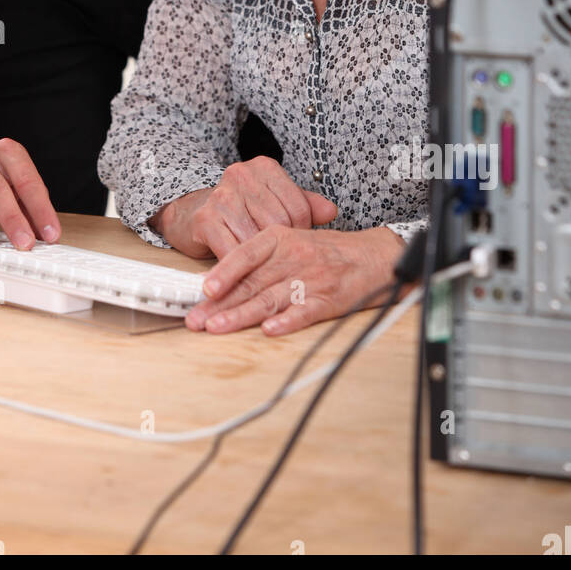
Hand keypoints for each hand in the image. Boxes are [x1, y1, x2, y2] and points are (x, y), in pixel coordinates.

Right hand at [151, 156, 337, 259]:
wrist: (189, 211)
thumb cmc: (238, 209)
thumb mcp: (272, 200)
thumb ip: (303, 204)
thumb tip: (331, 212)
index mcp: (264, 168)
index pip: (298, 206)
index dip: (301, 232)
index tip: (294, 246)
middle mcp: (242, 176)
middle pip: (279, 224)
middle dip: (282, 249)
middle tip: (281, 264)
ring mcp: (222, 197)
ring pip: (257, 240)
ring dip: (261, 262)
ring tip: (265, 273)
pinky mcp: (205, 220)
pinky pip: (233, 252)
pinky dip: (241, 269)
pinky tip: (244, 276)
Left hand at [185, 223, 404, 334]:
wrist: (374, 256)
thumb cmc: (326, 251)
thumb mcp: (290, 242)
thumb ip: (259, 260)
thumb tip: (219, 282)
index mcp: (280, 238)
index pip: (245, 254)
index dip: (223, 272)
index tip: (203, 289)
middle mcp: (293, 257)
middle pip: (251, 283)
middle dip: (220, 304)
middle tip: (196, 319)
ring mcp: (310, 279)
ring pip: (270, 299)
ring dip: (241, 316)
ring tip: (217, 328)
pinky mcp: (328, 299)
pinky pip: (304, 311)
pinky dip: (286, 321)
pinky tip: (269, 331)